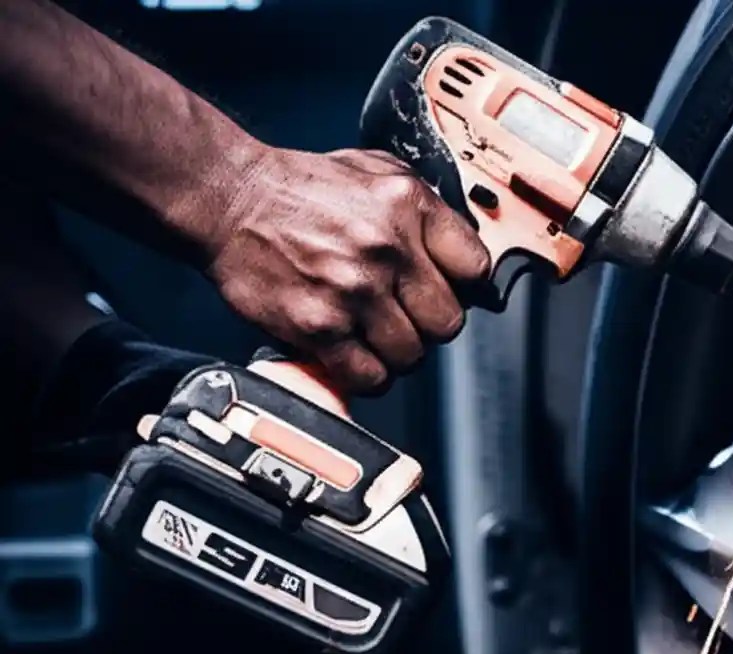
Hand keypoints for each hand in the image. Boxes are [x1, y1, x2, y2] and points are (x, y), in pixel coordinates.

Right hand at [203, 147, 489, 393]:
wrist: (228, 198)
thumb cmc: (300, 187)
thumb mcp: (375, 169)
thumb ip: (423, 205)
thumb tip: (459, 245)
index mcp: (409, 206)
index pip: (476, 269)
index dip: (464, 287)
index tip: (448, 291)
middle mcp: (387, 249)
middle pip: (448, 323)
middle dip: (429, 325)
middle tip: (406, 317)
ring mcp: (354, 291)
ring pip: (411, 356)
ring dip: (396, 354)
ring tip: (374, 336)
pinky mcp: (319, 327)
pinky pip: (369, 377)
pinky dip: (365, 375)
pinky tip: (353, 355)